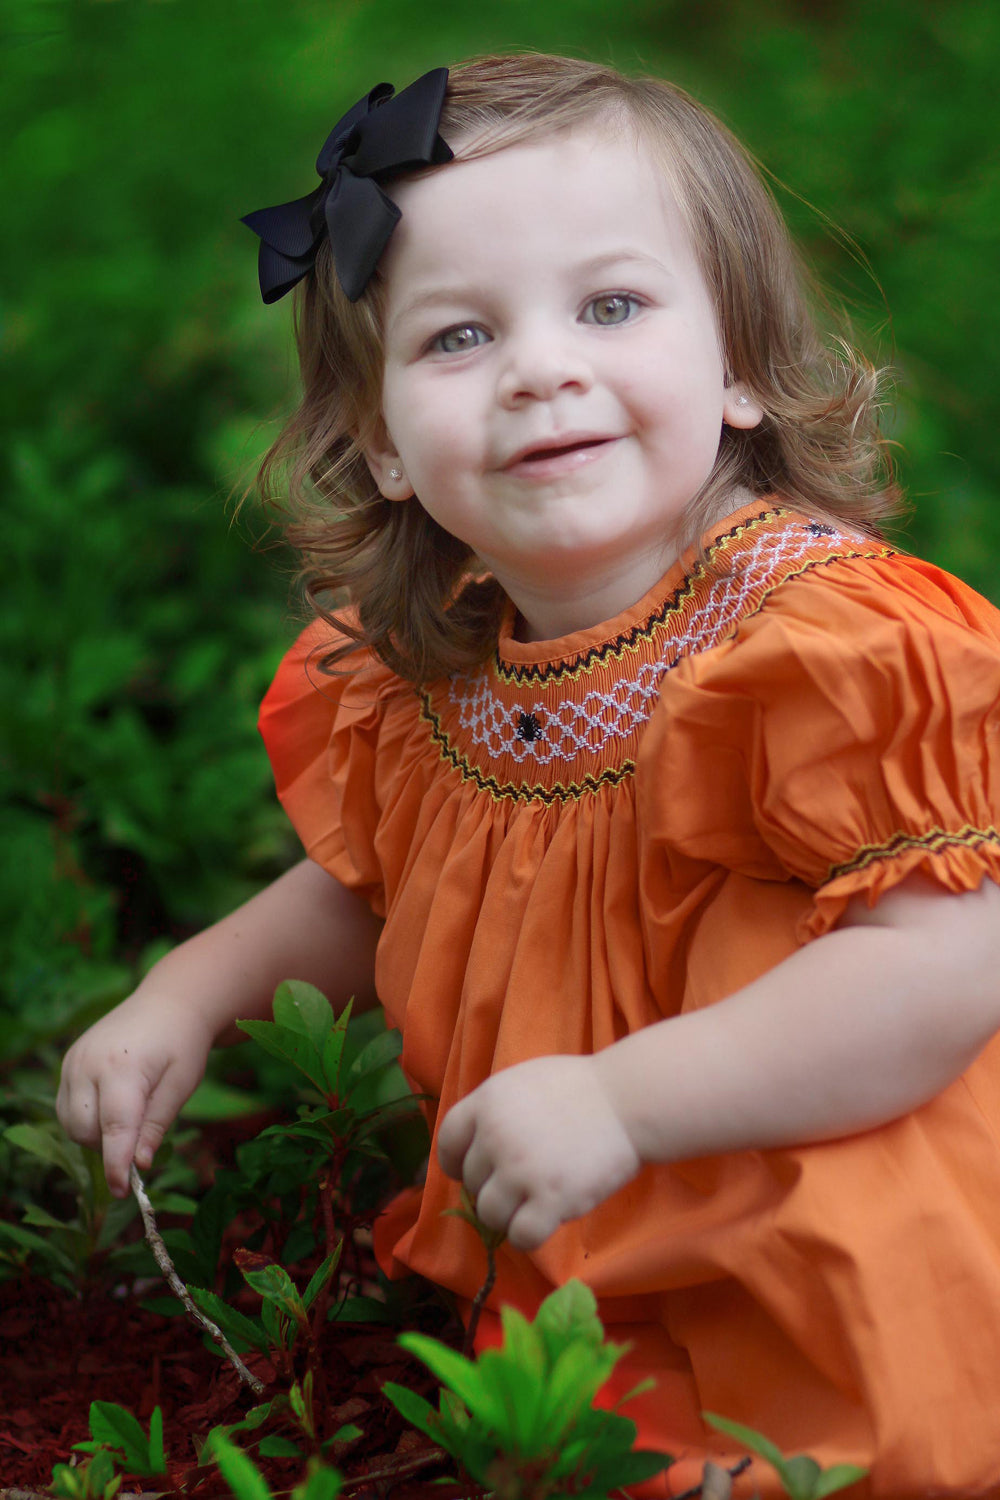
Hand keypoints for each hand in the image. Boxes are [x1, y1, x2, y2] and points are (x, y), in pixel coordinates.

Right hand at [56, 991, 214, 1196]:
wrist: (169, 1002)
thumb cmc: (183, 1043)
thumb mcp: (182, 1084)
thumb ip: (158, 1124)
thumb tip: (138, 1165)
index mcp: (123, 1067)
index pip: (114, 1128)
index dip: (116, 1165)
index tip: (123, 1192)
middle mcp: (89, 1063)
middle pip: (85, 1130)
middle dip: (109, 1147)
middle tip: (141, 1142)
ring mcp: (73, 1061)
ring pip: (71, 1122)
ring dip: (95, 1135)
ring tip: (131, 1117)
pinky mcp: (69, 1061)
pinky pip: (67, 1106)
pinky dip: (86, 1118)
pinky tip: (113, 1106)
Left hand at [436, 1054, 641, 1250]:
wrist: (628, 1101)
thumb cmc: (581, 1087)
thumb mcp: (524, 1081)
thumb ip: (495, 1110)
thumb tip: (474, 1146)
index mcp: (487, 1102)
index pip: (447, 1142)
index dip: (454, 1162)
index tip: (467, 1172)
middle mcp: (496, 1136)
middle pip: (471, 1182)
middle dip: (491, 1187)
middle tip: (522, 1183)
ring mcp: (521, 1170)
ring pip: (489, 1214)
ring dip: (508, 1215)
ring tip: (534, 1202)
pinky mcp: (550, 1200)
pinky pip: (520, 1236)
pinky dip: (528, 1235)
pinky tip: (546, 1220)